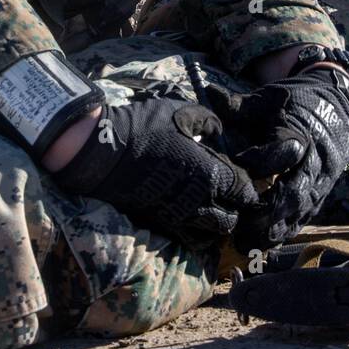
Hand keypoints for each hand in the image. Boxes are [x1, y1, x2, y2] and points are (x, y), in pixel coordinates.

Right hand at [51, 98, 259, 250]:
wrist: (102, 152)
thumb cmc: (144, 128)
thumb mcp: (182, 112)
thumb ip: (207, 121)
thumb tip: (217, 132)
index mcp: (211, 175)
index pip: (243, 191)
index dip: (247, 188)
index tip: (242, 182)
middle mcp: (199, 202)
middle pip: (229, 220)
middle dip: (233, 210)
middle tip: (228, 197)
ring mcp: (178, 216)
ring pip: (208, 233)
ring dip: (214, 224)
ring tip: (211, 210)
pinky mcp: (159, 222)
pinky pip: (186, 236)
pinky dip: (194, 231)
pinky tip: (190, 216)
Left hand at [208, 65, 348, 248]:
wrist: (333, 103)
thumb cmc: (292, 102)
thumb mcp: (267, 98)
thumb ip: (240, 104)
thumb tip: (211, 95)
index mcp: (302, 130)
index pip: (283, 151)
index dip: (260, 161)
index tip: (236, 167)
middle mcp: (317, 158)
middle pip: (295, 189)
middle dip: (267, 211)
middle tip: (239, 227)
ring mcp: (323, 178)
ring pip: (302, 209)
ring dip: (276, 228)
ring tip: (248, 243)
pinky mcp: (324, 191)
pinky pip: (308, 216)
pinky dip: (287, 230)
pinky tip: (265, 244)